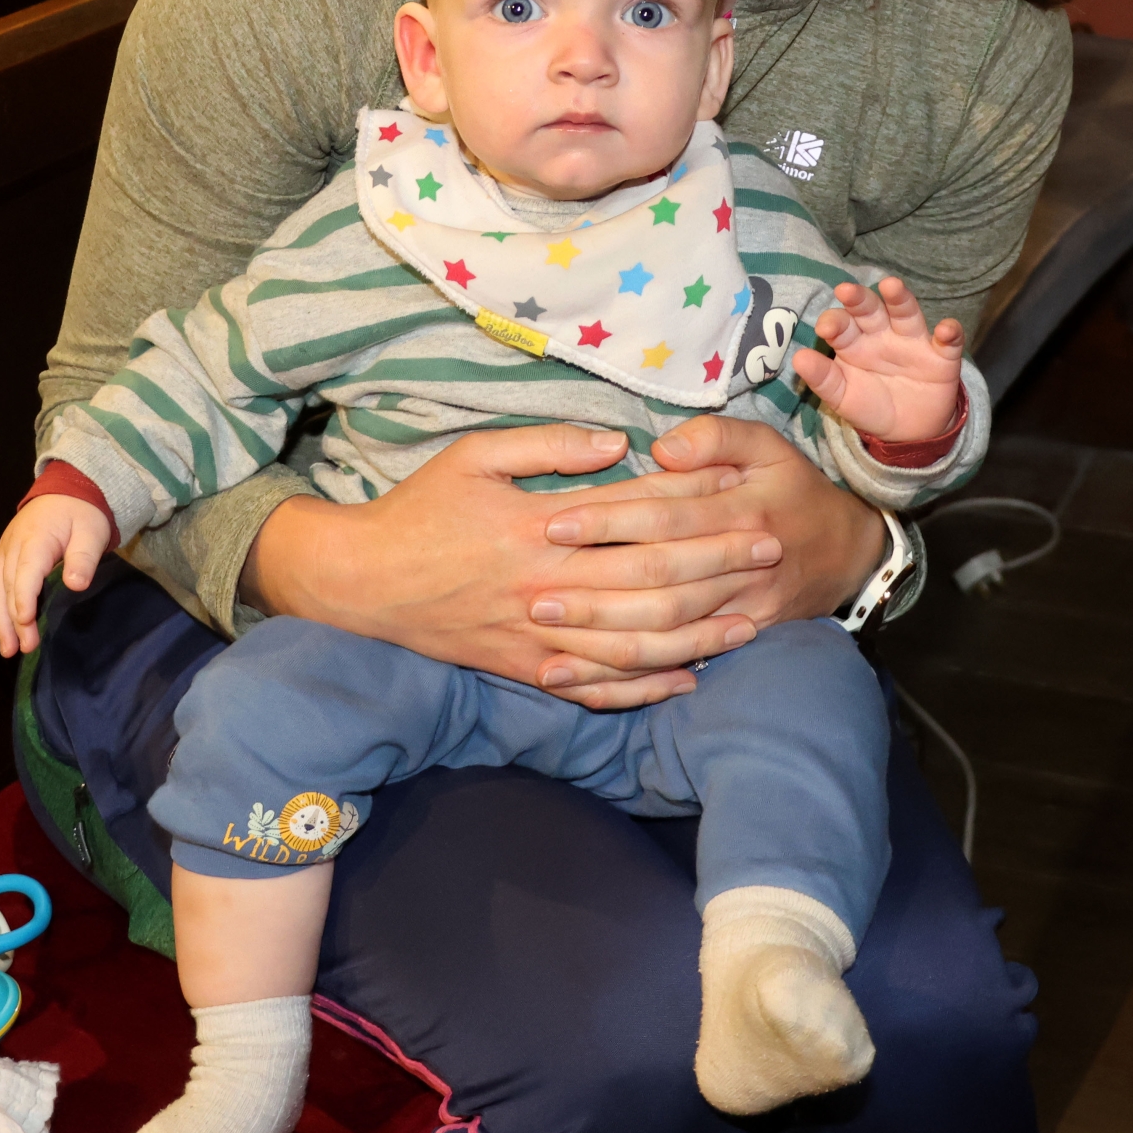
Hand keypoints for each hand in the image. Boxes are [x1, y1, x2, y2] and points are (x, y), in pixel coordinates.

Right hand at [0, 496, 110, 657]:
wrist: (66, 491)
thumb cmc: (82, 513)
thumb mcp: (92, 531)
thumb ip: (83, 557)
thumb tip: (76, 585)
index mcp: (34, 540)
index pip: (25, 574)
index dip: (23, 600)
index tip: (26, 623)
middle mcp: (12, 548)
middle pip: (6, 587)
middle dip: (12, 620)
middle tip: (21, 648)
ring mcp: (5, 552)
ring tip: (8, 648)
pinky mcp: (4, 558)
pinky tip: (3, 628)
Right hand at [241, 423, 781, 710]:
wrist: (361, 582)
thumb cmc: (420, 508)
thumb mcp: (474, 454)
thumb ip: (548, 443)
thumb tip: (619, 442)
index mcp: (538, 526)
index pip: (636, 517)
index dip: (696, 509)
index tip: (746, 499)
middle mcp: (545, 585)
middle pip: (651, 581)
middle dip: (717, 566)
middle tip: (771, 551)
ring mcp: (536, 636)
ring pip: (633, 644)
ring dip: (697, 634)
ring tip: (749, 622)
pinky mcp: (524, 670)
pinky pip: (594, 688)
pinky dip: (643, 690)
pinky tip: (686, 682)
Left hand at [532, 416, 885, 696]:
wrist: (848, 552)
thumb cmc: (793, 489)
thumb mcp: (767, 444)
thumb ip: (715, 437)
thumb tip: (662, 449)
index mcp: (741, 510)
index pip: (663, 517)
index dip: (608, 520)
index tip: (553, 523)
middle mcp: (740, 566)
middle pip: (658, 581)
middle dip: (593, 588)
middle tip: (534, 592)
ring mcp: (741, 610)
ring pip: (667, 633)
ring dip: (604, 641)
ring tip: (546, 640)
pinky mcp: (737, 641)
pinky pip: (679, 663)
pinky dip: (632, 679)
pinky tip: (586, 680)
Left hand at [791, 277, 963, 441]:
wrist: (910, 432)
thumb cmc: (871, 406)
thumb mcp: (844, 399)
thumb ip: (823, 380)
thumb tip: (798, 359)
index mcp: (854, 343)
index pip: (841, 326)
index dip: (834, 323)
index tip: (825, 327)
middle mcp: (882, 334)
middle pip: (870, 310)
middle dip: (859, 299)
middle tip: (846, 290)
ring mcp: (912, 341)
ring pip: (906, 313)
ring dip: (900, 299)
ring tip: (892, 286)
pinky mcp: (942, 355)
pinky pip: (948, 341)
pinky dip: (950, 333)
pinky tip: (946, 330)